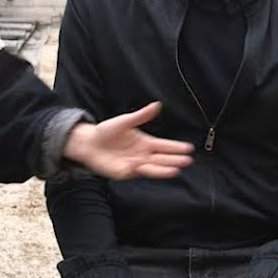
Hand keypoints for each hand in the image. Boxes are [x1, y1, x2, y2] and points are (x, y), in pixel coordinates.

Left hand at [63, 101, 193, 179]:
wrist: (89, 143)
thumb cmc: (107, 131)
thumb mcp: (125, 121)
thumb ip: (141, 116)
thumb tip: (157, 105)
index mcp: (145, 142)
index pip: (164, 146)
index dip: (176, 147)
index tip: (189, 148)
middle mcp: (143, 155)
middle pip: (162, 158)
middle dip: (175, 159)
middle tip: (188, 160)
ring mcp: (135, 165)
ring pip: (153, 167)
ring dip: (164, 169)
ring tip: (176, 169)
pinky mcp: (125, 172)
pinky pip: (137, 172)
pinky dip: (145, 170)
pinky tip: (151, 168)